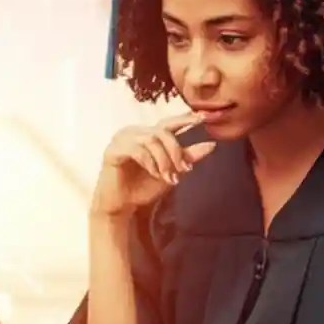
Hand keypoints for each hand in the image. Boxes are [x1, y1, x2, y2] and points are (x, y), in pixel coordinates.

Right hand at [90, 112, 217, 216]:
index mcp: (148, 134)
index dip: (186, 118)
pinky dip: (150, 162)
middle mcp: (134, 132)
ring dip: (164, 160)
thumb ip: (188, 157)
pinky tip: (154, 173)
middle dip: (176, 151)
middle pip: (162, 132)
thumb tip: (211, 145)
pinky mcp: (112, 150)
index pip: (169, 122)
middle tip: (184, 169)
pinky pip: (137, 150)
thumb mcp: (172, 171)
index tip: (203, 117)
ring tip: (168, 177)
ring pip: (151, 140)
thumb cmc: (144, 187)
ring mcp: (121, 139)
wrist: (124, 205)